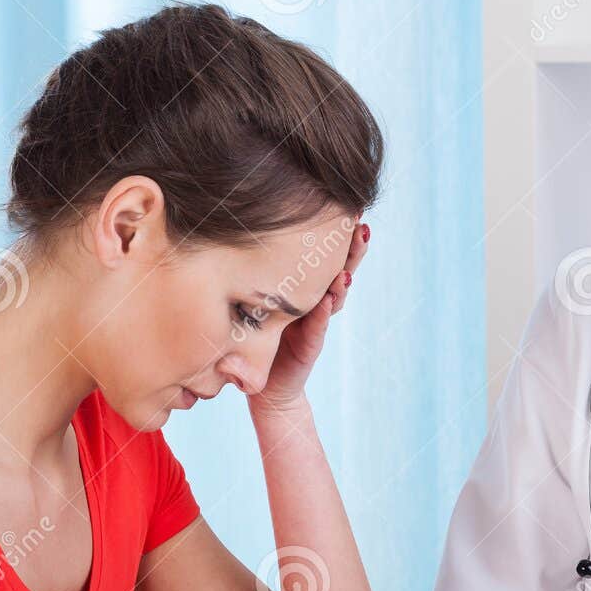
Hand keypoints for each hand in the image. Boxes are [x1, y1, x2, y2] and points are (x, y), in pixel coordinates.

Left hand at [252, 220, 368, 415]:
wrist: (263, 386)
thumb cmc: (253, 336)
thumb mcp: (250, 296)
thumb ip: (251, 271)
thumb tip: (230, 224)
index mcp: (302, 287)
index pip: (322, 255)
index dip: (335, 233)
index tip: (344, 204)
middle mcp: (313, 301)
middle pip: (339, 268)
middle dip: (352, 246)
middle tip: (360, 222)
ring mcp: (314, 323)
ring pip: (336, 294)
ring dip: (345, 273)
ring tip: (355, 250)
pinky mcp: (308, 347)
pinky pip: (317, 326)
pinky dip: (324, 311)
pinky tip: (331, 296)